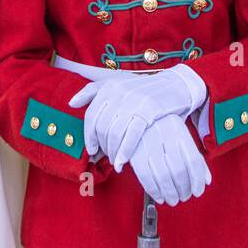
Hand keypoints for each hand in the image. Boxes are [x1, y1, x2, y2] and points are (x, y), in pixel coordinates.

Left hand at [68, 64, 206, 169]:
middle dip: (101, 147)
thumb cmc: (144, 89)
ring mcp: (133, 101)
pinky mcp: (148, 110)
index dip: (88, 136)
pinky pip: (131, 136)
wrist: (176, 85)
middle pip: (101, 127)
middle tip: (106, 157)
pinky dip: (124, 152)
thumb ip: (93, 91)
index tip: (92, 149)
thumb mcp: (118, 84)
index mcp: (109, 86)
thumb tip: (71, 103)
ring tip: (115, 161)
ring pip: (114, 133)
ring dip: (112, 152)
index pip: (91, 116)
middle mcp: (119, 92)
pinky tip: (122, 163)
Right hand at [128, 114, 211, 204]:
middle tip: (184, 196)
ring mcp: (147, 143)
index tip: (198, 192)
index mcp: (178, 129)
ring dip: (170, 193)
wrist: (137, 117)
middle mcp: (164, 134)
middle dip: (183, 189)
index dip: (197, 180)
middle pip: (178, 170)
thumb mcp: (180, 137)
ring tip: (173, 199)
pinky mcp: (134, 152)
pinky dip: (154, 191)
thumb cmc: (163, 130)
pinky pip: (146, 177)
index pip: (194, 160)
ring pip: (163, 176)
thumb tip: (207, 181)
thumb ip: (196, 157)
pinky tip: (160, 196)